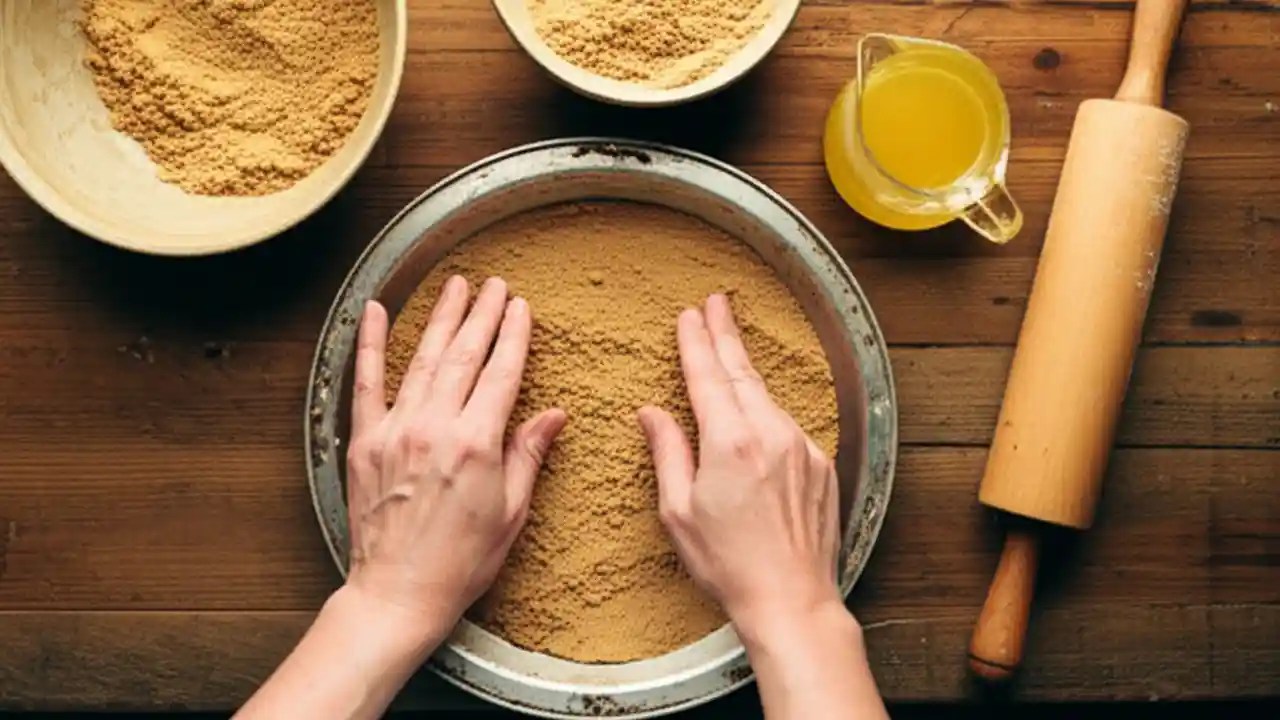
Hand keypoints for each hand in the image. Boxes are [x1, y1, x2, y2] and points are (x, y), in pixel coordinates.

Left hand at [343, 276, 565, 640]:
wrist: (399, 594)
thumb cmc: (461, 562)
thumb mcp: (511, 512)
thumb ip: (528, 455)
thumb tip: (553, 414)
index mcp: (477, 444)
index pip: (502, 374)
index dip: (514, 337)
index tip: (522, 308)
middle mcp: (435, 428)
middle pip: (464, 356)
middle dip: (483, 315)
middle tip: (495, 285)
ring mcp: (396, 431)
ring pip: (423, 359)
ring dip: (442, 318)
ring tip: (457, 286)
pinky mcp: (364, 442)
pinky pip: (366, 383)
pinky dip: (371, 345)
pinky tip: (377, 313)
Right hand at [638, 294, 840, 634]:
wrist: (792, 599)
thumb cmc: (728, 565)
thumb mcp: (679, 512)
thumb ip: (668, 453)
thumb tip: (652, 414)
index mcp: (729, 443)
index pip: (708, 376)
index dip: (696, 342)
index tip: (689, 315)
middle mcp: (771, 435)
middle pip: (743, 373)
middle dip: (726, 335)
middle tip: (716, 303)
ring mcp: (802, 448)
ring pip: (768, 399)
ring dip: (747, 373)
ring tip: (731, 350)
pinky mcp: (821, 465)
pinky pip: (788, 427)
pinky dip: (769, 415)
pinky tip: (758, 418)